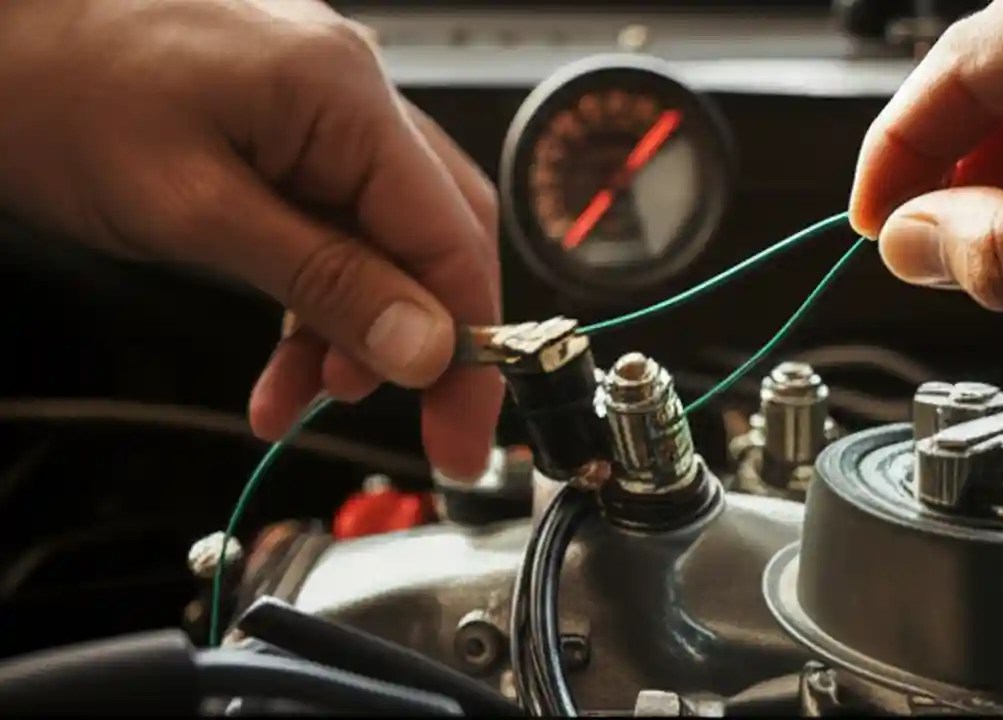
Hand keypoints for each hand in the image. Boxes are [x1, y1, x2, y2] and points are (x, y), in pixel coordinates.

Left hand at [0, 0, 502, 477]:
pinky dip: (318, 298)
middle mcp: (348, 92)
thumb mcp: (194, 209)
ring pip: (380, 242)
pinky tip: (288, 358)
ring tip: (305, 397)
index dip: (471, 346)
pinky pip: (331, 226)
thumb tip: (424, 346)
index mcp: (344, 93)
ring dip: (358, 330)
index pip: (450, 237)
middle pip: (433, 238)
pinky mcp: (283, 131)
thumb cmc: (55, 87)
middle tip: (423, 428)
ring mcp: (317, 109)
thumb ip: (323, 279)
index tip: (462, 430)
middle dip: (428, 343)